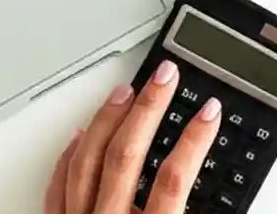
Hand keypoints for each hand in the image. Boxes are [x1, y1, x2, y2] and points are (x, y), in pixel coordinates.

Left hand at [45, 60, 220, 213]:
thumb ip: (191, 212)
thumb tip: (218, 197)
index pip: (173, 180)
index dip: (194, 141)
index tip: (208, 112)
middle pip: (125, 156)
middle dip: (148, 109)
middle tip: (165, 77)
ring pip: (87, 161)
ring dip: (107, 121)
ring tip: (124, 93)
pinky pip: (58, 186)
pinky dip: (69, 157)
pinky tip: (80, 136)